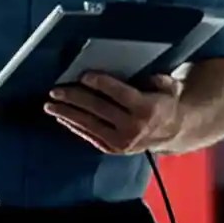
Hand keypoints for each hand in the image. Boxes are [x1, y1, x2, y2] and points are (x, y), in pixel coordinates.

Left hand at [44, 73, 183, 154]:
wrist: (173, 132)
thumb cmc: (165, 101)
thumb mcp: (168, 86)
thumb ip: (156, 79)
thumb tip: (138, 73)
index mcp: (146, 108)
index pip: (117, 93)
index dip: (98, 83)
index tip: (82, 75)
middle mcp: (133, 127)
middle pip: (98, 108)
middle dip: (74, 98)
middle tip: (55, 90)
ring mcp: (122, 142)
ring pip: (89, 124)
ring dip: (67, 114)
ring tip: (50, 105)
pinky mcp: (114, 149)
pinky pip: (90, 136)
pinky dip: (74, 126)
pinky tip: (62, 117)